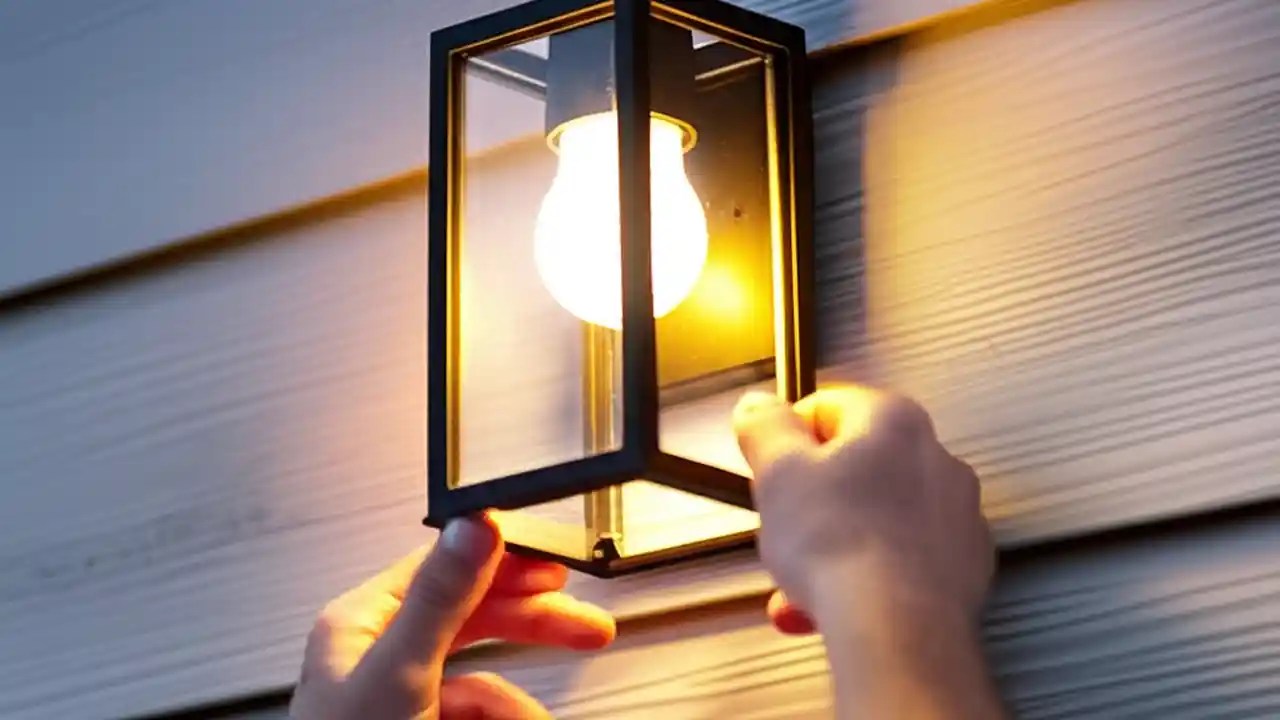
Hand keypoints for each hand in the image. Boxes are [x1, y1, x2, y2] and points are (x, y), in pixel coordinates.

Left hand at [290, 514, 615, 718]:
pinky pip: (479, 719)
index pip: (443, 569)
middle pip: (476, 618)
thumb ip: (441, 599)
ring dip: (515, 707)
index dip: (502, 561)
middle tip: (587, 628)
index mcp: (360, 625)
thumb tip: (474, 524)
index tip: (553, 564)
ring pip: (485, 681)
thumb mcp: (399, 674)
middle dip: (534, 626)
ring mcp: (402, 702)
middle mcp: (379, 657)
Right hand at [733, 386, 993, 633]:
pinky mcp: (964, 568)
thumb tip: (758, 406)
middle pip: (854, 469)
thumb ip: (764, 427)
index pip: (827, 408)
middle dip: (809, 505)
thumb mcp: (777, 471)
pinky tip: (835, 606)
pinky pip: (902, 561)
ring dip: (832, 548)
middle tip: (783, 532)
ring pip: (877, 521)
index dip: (786, 442)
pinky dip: (868, 578)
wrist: (896, 629)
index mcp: (893, 421)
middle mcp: (936, 459)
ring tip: (798, 588)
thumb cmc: (840, 545)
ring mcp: (958, 516)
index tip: (770, 471)